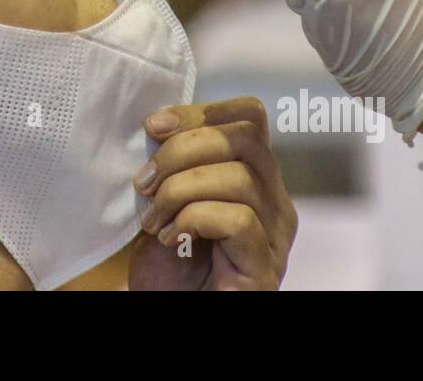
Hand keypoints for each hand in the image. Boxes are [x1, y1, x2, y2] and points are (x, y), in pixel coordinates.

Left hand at [128, 98, 295, 290]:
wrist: (170, 310)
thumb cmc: (171, 263)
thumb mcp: (170, 199)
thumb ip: (176, 162)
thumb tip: (159, 125)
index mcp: (257, 177)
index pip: (250, 117)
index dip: (200, 112)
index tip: (154, 128)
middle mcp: (276, 202)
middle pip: (245, 138)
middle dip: (183, 149)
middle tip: (146, 182)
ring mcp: (276, 236)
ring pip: (239, 177)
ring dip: (180, 190)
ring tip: (154, 219)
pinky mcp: (265, 268)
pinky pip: (238, 219)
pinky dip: (194, 219)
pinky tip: (172, 238)